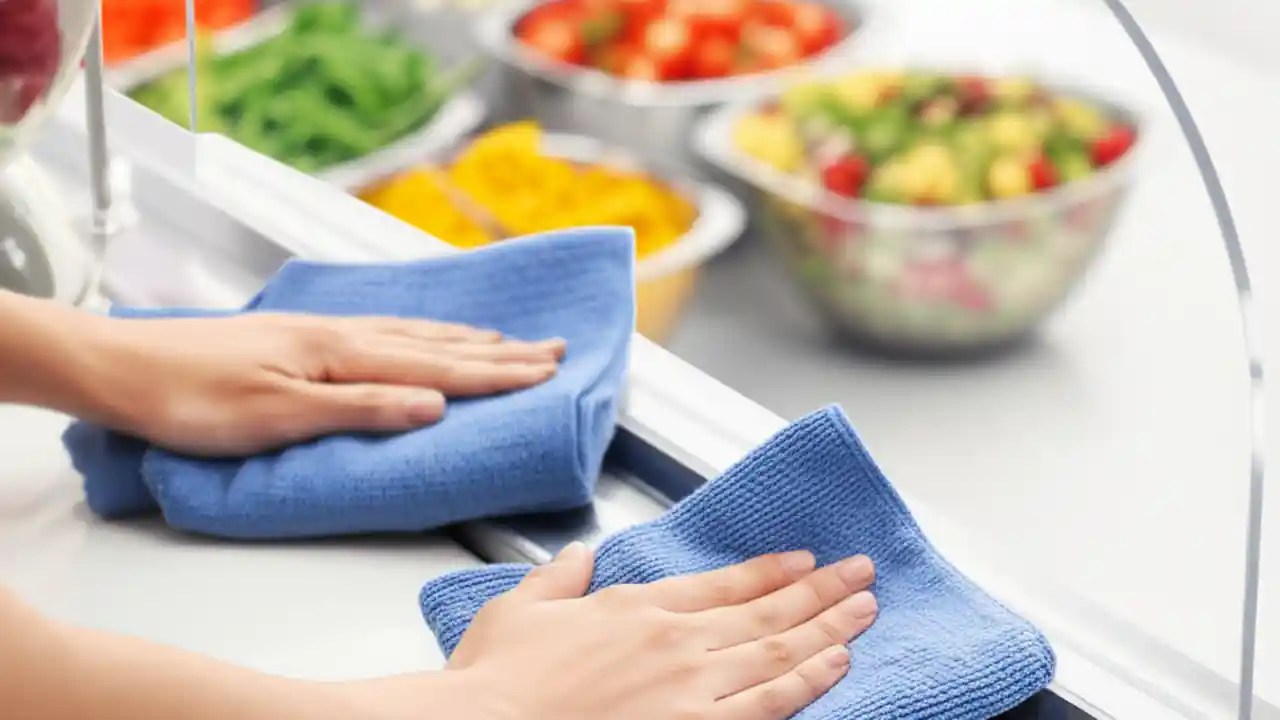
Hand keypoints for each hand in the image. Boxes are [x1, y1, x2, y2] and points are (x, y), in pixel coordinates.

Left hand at [83, 312, 564, 455]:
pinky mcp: (302, 337)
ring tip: (507, 339)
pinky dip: (422, 332)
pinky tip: (424, 333)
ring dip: (467, 338)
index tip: (546, 371)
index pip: (439, 366)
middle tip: (552, 350)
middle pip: (438, 343)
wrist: (123, 366)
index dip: (498, 372)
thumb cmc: (190, 398)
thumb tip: (434, 405)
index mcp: (341, 354)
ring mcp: (322, 332)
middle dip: (500, 350)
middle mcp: (340, 335)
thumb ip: (359, 408)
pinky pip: (385, 331)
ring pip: (414, 332)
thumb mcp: (276, 416)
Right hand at [345, 544, 877, 719]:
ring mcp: (689, 685)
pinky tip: (837, 664)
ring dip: (828, 626)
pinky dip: (808, 680)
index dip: (769, 570)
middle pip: (765, 610)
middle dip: (820, 590)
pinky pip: (767, 702)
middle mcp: (674, 639)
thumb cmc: (497, 679)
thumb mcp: (520, 608)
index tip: (804, 559)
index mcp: (636, 606)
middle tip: (863, 572)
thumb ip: (559, 578)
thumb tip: (579, 554)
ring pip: (778, 650)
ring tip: (866, 609)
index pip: (722, 583)